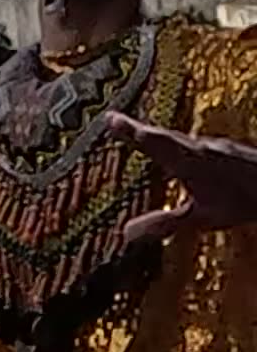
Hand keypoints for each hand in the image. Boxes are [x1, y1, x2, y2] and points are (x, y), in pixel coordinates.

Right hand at [111, 111, 256, 247]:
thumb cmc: (242, 200)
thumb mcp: (200, 218)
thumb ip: (164, 223)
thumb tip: (126, 233)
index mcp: (188, 160)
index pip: (151, 141)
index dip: (128, 130)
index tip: (109, 118)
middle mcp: (201, 147)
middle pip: (165, 136)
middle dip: (141, 131)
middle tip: (119, 123)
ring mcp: (218, 147)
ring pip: (183, 141)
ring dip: (163, 139)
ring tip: (146, 137)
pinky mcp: (231, 151)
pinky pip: (200, 147)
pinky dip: (184, 149)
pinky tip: (188, 159)